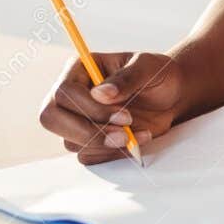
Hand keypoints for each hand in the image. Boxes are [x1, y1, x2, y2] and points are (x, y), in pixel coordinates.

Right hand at [37, 51, 184, 164]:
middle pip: (52, 119)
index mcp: (79, 69)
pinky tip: (135, 142)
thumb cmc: (156, 74)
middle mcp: (71, 95)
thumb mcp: (147, 67)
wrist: (170, 95)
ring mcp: (76, 120)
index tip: (125, 116)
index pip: (64, 93)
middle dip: (89, 132)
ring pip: (71, 141)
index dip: (91, 108)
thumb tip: (99, 94)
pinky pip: (87, 156)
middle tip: (123, 136)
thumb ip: (126, 78)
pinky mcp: (88, 140)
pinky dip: (112, 154)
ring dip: (105, 144)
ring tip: (139, 134)